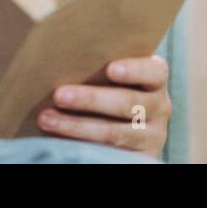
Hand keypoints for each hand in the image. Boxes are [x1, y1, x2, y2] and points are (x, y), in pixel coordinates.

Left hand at [37, 55, 169, 158]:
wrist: (121, 122)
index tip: (110, 69)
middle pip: (127, 103)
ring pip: (114, 133)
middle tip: (59, 95)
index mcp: (156, 78)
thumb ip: (99, 62)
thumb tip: (59, 49)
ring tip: (46, 119)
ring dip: (76, 126)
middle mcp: (160, 106)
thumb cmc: (106, 83)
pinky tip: (59, 140)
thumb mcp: (110, 73)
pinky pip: (110, 153)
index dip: (134, 70)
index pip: (153, 71)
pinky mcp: (141, 158)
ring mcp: (152, 135)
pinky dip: (82, 145)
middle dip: (90, 99)